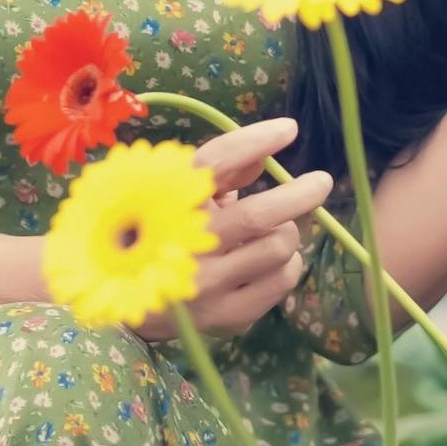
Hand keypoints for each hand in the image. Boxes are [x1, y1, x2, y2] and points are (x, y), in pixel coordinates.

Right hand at [140, 116, 332, 341]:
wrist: (125, 298)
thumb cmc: (162, 232)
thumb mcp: (180, 196)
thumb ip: (222, 173)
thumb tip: (265, 157)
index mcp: (168, 205)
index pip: (215, 164)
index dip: (255, 141)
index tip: (288, 129)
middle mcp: (185, 246)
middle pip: (258, 216)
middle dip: (300, 194)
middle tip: (321, 182)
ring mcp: (205, 285)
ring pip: (278, 248)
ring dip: (287, 231)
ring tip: (275, 230)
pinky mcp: (225, 316)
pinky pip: (282, 281)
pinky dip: (288, 263)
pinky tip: (271, 261)